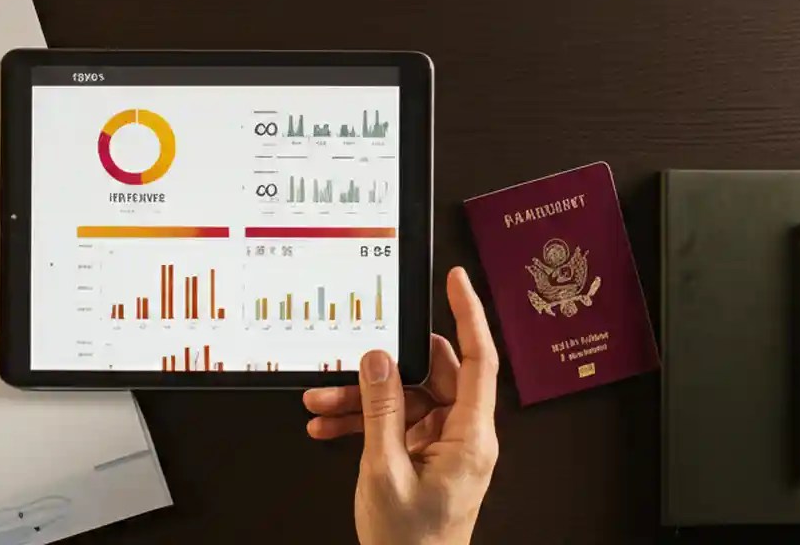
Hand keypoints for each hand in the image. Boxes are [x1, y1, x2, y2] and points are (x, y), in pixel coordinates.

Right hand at [304, 267, 499, 544]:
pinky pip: (394, 422)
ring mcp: (443, 445)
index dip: (469, 314)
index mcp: (471, 438)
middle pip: (429, 376)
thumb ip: (381, 410)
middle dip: (381, 369)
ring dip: (360, 400)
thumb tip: (379, 359)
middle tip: (346, 363)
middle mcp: (463, 436)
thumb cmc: (412, 544)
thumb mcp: (385, 470)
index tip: (456, 281)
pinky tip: (329, 428)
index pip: (478, 359)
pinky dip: (362, 423)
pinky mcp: (423, 455)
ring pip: (403, 398)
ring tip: (321, 405)